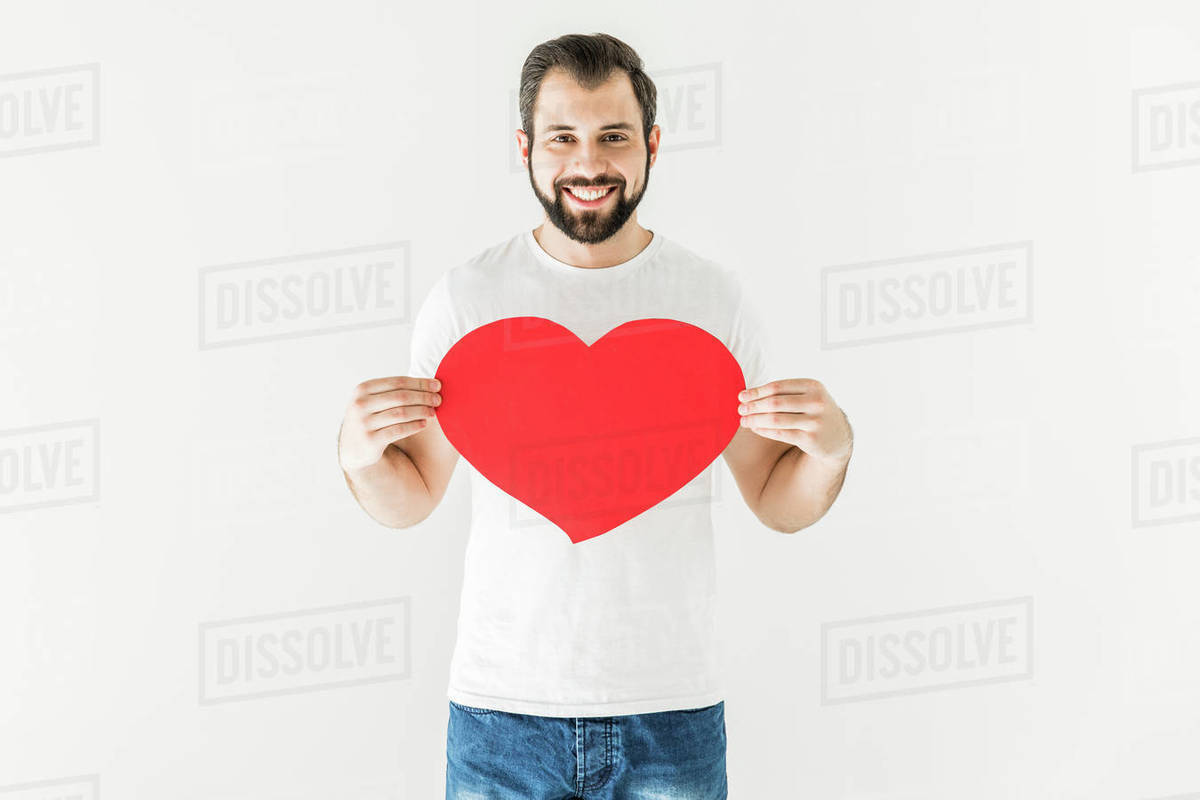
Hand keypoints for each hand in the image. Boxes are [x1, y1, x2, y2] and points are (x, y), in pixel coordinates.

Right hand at [338, 376, 441, 472]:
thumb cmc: (370, 418)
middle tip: (438, 399)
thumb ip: (394, 391)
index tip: (437, 385)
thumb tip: (430, 384)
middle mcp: (360, 404)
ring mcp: (364, 423)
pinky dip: (414, 426)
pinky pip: (399, 430)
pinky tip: (424, 423)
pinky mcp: (371, 440)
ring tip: (433, 412)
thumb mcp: (374, 400)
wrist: (353, 448)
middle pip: (401, 396)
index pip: (398, 382)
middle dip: (424, 397)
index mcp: (362, 389)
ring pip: (401, 413)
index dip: (420, 383)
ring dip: (421, 411)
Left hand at [737, 378, 852, 464]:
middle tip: (740, 409)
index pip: (778, 386)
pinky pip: (780, 434)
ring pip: (776, 419)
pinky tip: (755, 428)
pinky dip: (764, 430)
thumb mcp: (806, 396)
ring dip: (755, 419)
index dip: (757, 391)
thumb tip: (748, 395)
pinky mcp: (811, 439)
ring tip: (743, 420)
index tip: (742, 396)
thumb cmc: (814, 411)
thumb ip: (782, 393)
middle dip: (754, 406)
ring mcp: (815, 421)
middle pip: (775, 402)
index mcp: (813, 386)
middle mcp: (816, 402)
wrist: (838, 436)